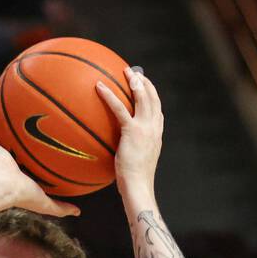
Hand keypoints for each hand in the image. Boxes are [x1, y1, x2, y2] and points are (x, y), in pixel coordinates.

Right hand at [0, 124, 79, 218]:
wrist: (5, 186)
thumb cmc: (24, 195)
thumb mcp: (46, 204)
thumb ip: (60, 207)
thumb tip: (78, 212)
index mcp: (20, 178)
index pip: (28, 169)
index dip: (34, 163)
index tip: (42, 156)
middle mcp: (8, 166)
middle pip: (15, 154)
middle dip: (20, 147)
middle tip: (30, 135)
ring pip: (1, 142)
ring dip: (5, 134)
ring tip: (14, 122)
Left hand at [95, 67, 163, 193]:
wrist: (138, 186)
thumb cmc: (135, 181)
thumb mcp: (136, 162)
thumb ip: (133, 151)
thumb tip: (121, 152)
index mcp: (156, 134)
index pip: (158, 110)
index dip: (152, 96)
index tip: (145, 87)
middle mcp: (154, 128)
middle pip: (153, 98)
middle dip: (145, 82)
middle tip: (134, 73)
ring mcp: (145, 128)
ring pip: (142, 97)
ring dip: (134, 81)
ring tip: (124, 71)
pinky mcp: (133, 130)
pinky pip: (119, 108)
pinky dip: (109, 95)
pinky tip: (99, 86)